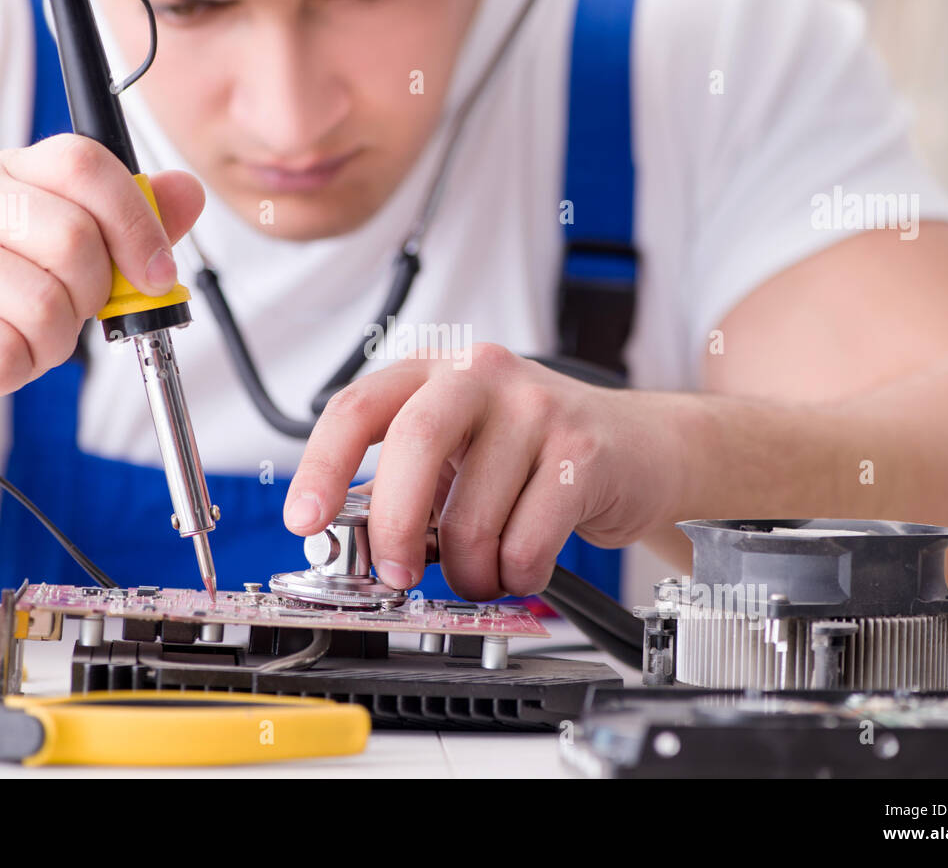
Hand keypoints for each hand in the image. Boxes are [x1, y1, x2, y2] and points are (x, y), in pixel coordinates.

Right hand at [0, 134, 204, 431]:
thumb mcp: (51, 259)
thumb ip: (122, 227)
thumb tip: (188, 192)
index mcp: (7, 173)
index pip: (87, 163)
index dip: (138, 222)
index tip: (156, 274)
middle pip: (76, 242)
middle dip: (90, 300)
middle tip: (62, 316)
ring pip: (46, 307)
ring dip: (50, 346)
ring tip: (16, 340)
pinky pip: (6, 354)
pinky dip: (12, 374)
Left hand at [283, 343, 687, 598]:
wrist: (642, 447)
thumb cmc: (535, 453)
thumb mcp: (461, 448)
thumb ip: (408, 482)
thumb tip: (353, 544)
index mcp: (433, 371)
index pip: (357, 407)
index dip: (322, 467)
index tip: (305, 521)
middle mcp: (481, 375)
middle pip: (412, 447)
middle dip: (391, 529)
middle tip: (394, 576)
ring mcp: (537, 408)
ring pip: (471, 515)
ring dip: (468, 572)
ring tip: (482, 572)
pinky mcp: (584, 452)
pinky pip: (526, 542)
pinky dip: (517, 575)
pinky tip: (525, 564)